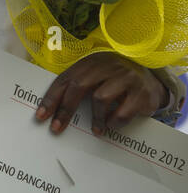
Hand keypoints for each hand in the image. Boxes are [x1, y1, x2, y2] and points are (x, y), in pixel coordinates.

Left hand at [35, 52, 166, 135]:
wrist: (151, 79)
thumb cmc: (114, 81)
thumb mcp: (95, 77)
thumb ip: (76, 88)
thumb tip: (51, 112)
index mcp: (91, 63)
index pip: (66, 79)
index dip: (51, 98)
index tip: (41, 116)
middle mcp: (107, 66)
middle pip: (79, 86)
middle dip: (65, 109)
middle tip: (57, 128)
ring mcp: (126, 77)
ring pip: (100, 98)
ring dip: (95, 118)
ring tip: (96, 130)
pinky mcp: (141, 92)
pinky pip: (122, 112)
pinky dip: (114, 122)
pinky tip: (113, 125)